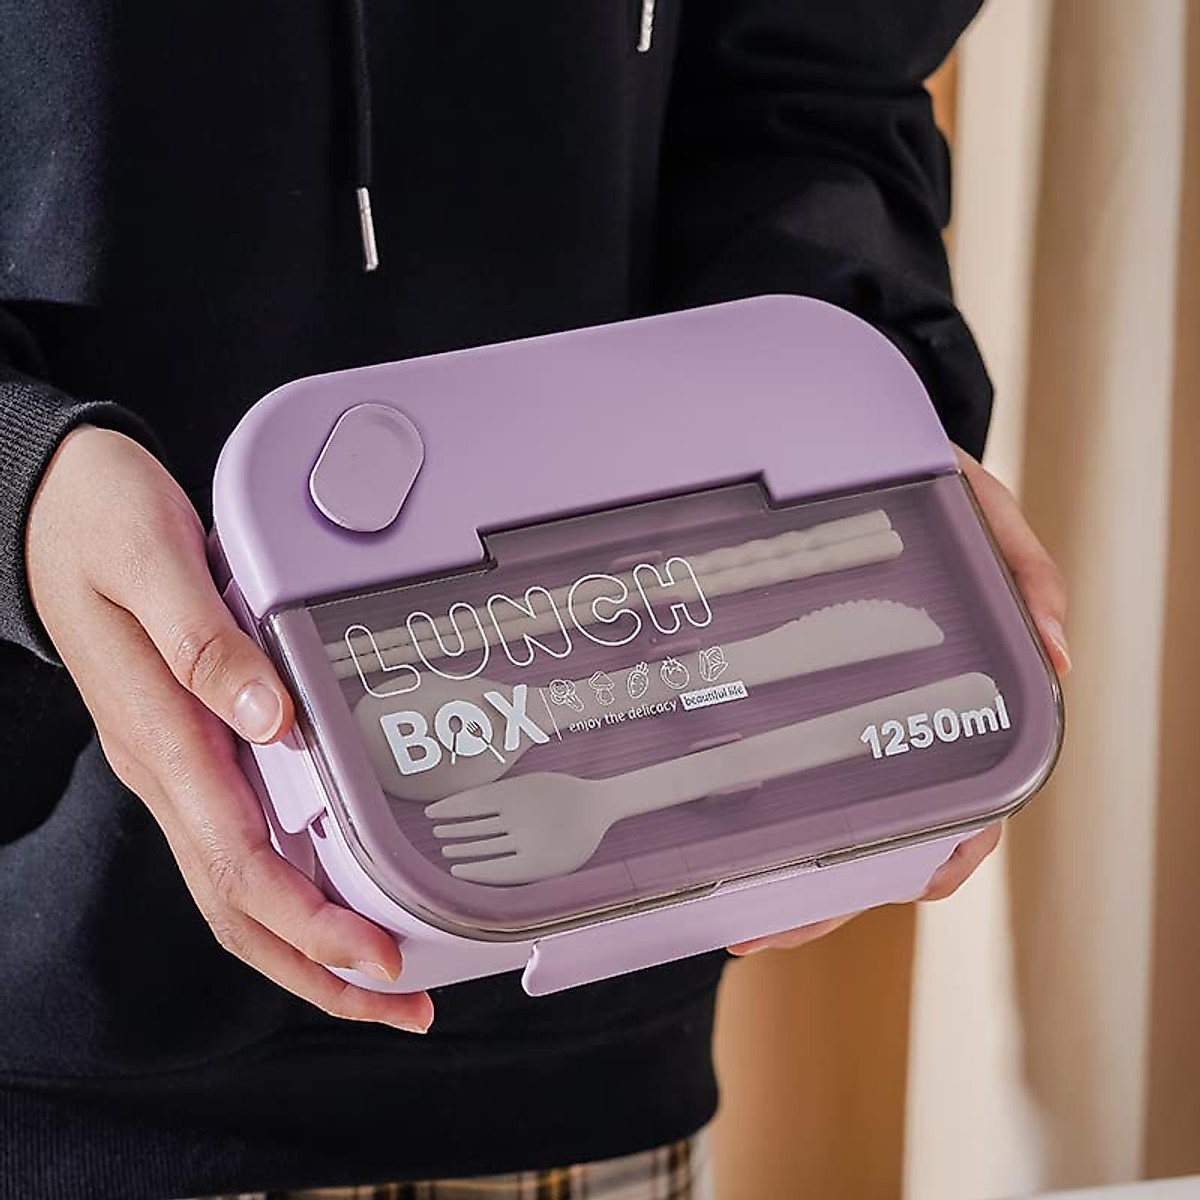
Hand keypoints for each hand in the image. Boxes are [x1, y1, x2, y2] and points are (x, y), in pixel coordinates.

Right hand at [26, 426, 432, 1031]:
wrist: (50, 505)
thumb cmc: (100, 525)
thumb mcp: (153, 564)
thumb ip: (206, 642)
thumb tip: (270, 718)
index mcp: (161, 738)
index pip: (239, 865)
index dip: (310, 923)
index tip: (377, 959)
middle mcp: (168, 770)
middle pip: (240, 907)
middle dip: (318, 972)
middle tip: (401, 1004)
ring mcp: (175, 766)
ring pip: (239, 887)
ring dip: (307, 944)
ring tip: (381, 978)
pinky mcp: (190, 746)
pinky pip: (239, 842)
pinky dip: (291, 888)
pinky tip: (336, 892)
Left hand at [728, 447, 1068, 955]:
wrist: (843, 449)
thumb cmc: (915, 477)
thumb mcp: (973, 503)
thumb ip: (1019, 565)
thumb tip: (1057, 655)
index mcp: (955, 695)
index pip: (968, 799)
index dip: (942, 854)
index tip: (907, 888)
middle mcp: (900, 723)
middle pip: (882, 836)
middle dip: (831, 896)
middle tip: (762, 929)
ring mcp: (840, 719)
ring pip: (826, 826)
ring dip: (788, 882)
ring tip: (731, 917)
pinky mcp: (785, 704)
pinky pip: (777, 777)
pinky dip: (758, 825)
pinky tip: (718, 854)